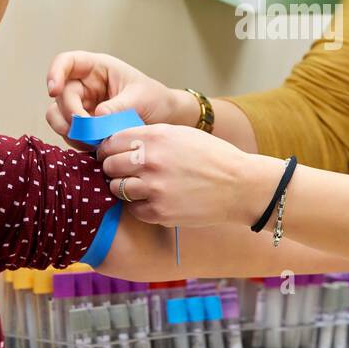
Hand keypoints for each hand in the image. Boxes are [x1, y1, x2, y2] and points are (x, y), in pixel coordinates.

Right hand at [45, 50, 197, 145]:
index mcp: (98, 68)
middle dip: (70, 113)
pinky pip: (69, 132)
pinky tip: (94, 146)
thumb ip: (118, 107)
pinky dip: (77, 141)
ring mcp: (83, 105)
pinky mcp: (84, 125)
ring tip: (92, 141)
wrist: (166, 119)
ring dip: (70, 130)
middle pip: (60, 95)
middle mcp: (86, 85)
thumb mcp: (141, 98)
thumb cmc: (155, 99)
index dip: (55, 73)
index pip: (67, 62)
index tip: (53, 90)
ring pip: (58, 116)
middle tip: (87, 129)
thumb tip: (96, 118)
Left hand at [96, 124, 282, 227]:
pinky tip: (155, 199)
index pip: (110, 141)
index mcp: (155, 137)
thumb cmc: (212, 156)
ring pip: (116, 188)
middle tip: (124, 171)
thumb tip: (117, 141)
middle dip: (113, 168)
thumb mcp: (180, 134)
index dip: (109, 148)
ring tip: (140, 185)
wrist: (240, 185)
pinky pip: (133, 209)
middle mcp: (151, 162)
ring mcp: (154, 189)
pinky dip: (139, 205)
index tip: (113, 154)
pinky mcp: (159, 213)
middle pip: (109, 165)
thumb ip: (149, 136)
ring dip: (123, 187)